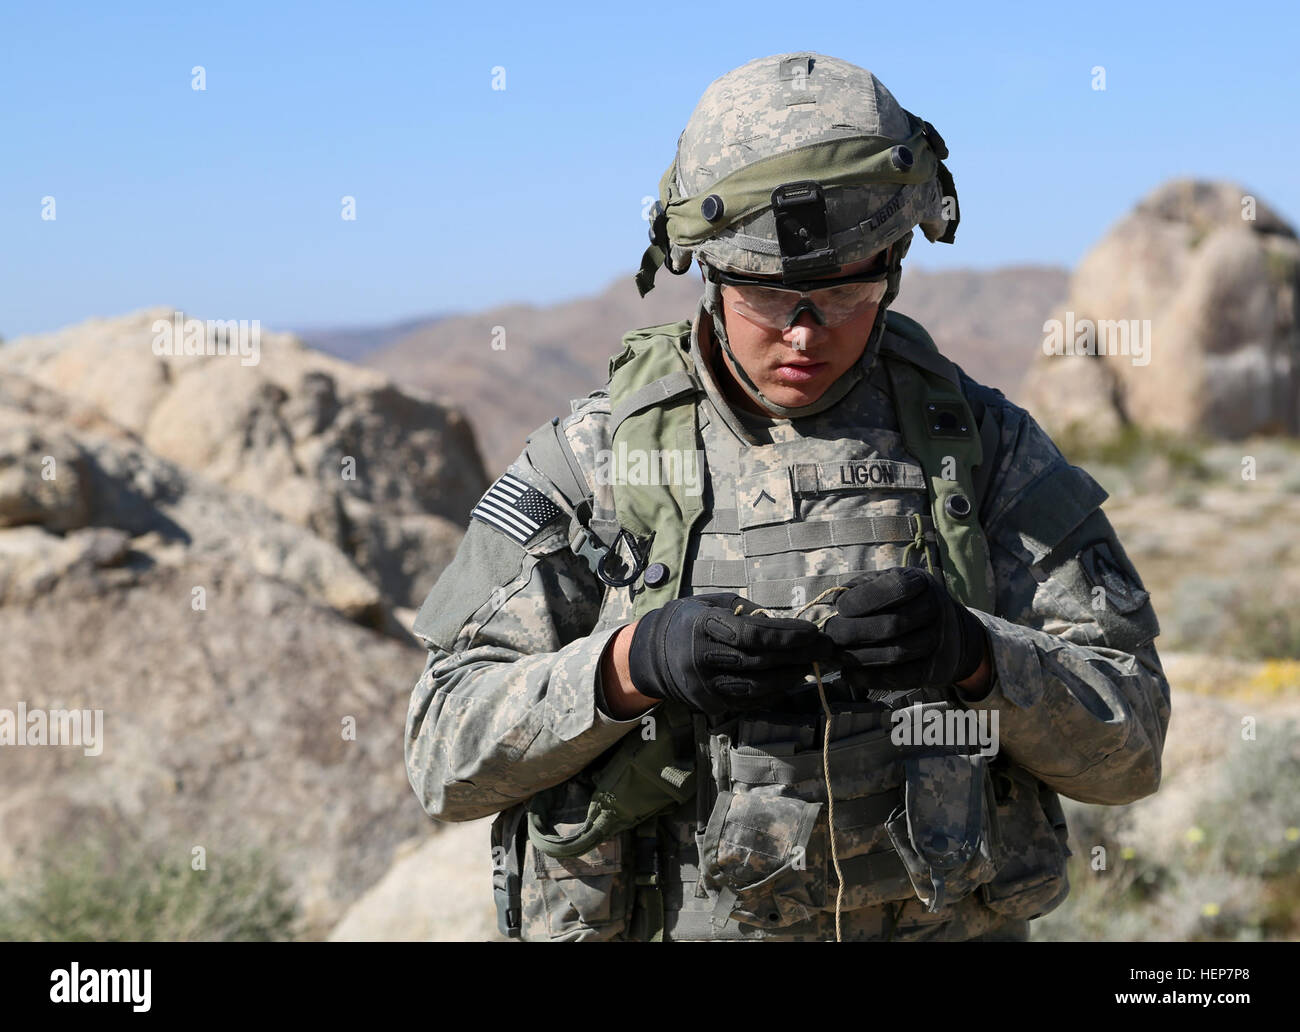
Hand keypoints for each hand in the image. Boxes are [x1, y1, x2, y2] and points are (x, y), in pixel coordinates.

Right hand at [627, 593, 832, 717]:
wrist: (652, 655)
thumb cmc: (689, 620)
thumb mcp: (713, 602)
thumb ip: (746, 611)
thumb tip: (785, 622)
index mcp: (701, 627)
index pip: (751, 634)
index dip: (786, 635)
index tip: (813, 632)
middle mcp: (701, 659)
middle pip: (759, 661)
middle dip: (798, 655)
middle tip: (826, 648)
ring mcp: (704, 686)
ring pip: (757, 686)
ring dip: (791, 677)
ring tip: (812, 666)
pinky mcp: (709, 705)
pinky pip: (748, 701)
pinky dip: (774, 692)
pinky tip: (791, 681)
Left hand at [822, 567, 987, 692]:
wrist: (949, 631)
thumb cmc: (903, 602)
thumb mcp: (884, 583)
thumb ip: (859, 588)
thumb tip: (833, 604)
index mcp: (919, 582)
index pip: (895, 589)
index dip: (861, 600)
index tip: (839, 608)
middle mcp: (934, 609)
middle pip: (892, 625)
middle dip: (853, 632)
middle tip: (830, 637)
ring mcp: (939, 640)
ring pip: (896, 653)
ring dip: (859, 657)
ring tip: (836, 656)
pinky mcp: (934, 669)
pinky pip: (901, 677)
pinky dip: (870, 678)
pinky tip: (849, 674)